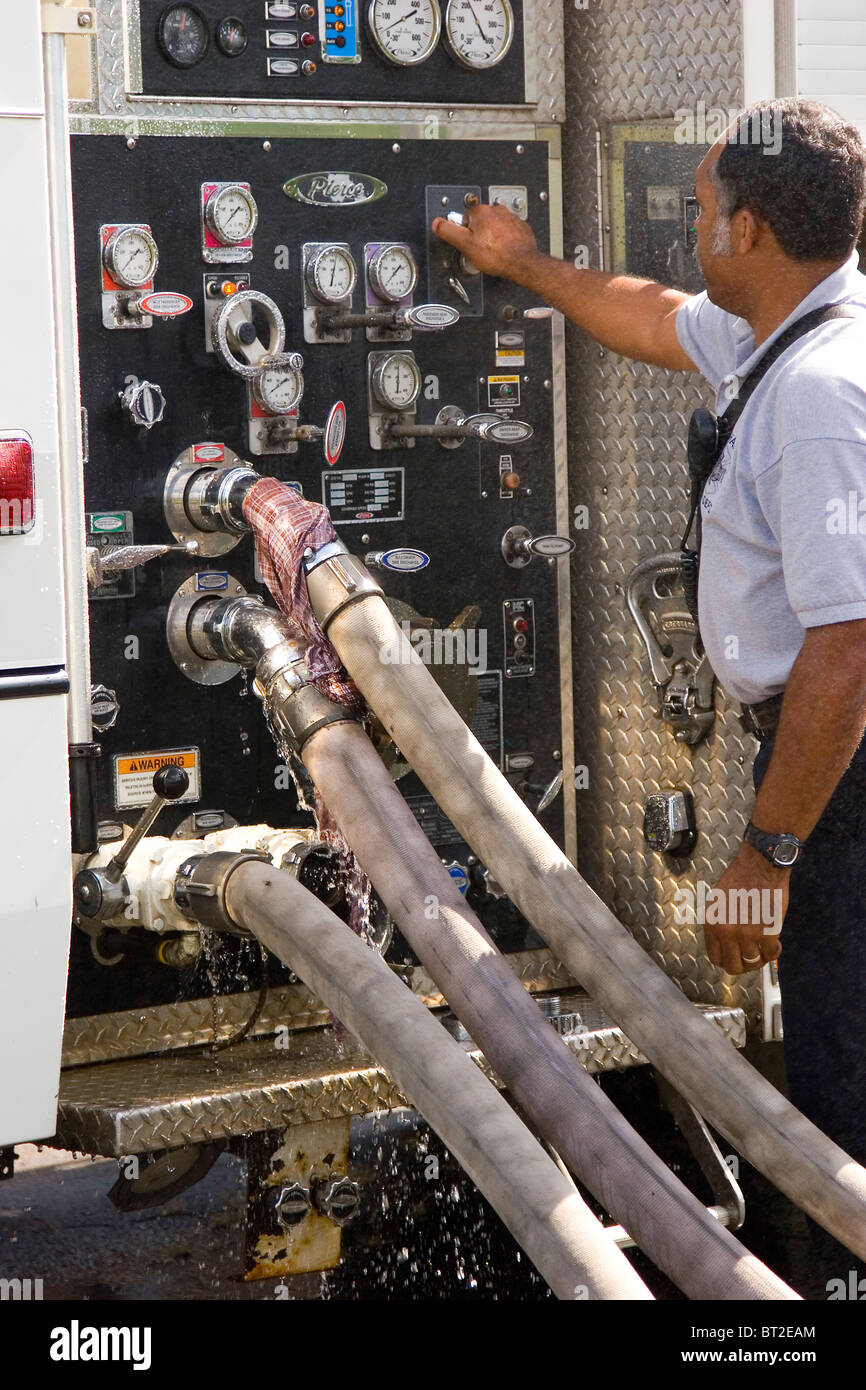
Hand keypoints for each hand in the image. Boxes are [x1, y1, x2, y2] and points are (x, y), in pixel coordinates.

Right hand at [431, 202, 540, 280]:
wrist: (522, 262)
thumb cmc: (497, 255)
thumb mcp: (465, 245)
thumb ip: (449, 231)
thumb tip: (437, 223)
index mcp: (481, 211)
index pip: (465, 216)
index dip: (464, 231)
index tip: (467, 241)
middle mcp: (497, 210)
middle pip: (481, 220)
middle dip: (479, 233)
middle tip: (479, 248)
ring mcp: (510, 217)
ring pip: (496, 225)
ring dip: (493, 235)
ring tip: (492, 250)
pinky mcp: (521, 227)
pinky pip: (509, 230)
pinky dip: (505, 238)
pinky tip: (503, 249)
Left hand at [703, 844, 788, 974]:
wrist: (760, 865)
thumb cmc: (741, 878)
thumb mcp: (718, 902)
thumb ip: (719, 925)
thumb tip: (725, 945)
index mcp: (712, 923)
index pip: (715, 957)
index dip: (727, 961)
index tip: (735, 959)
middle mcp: (726, 932)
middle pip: (733, 966)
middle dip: (744, 966)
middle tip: (752, 959)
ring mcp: (747, 934)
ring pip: (753, 962)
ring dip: (761, 958)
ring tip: (765, 947)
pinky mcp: (767, 932)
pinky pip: (771, 955)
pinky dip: (775, 952)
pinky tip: (775, 944)